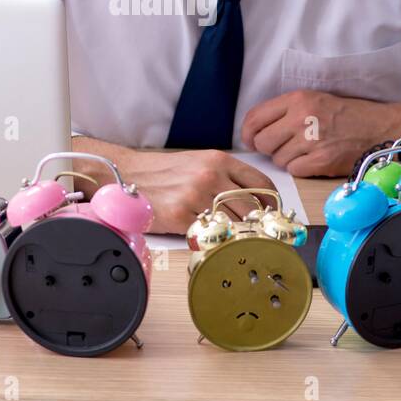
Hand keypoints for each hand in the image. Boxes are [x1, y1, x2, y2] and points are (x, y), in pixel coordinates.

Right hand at [70, 137, 272, 234]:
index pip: (260, 184)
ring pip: (232, 223)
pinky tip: (211, 240)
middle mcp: (211, 176)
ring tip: (234, 239)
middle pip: (250, 208)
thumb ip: (225, 176)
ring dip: (236, 234)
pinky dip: (213, 240)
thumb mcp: (198, 162)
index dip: (271, 204)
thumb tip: (251, 200)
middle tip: (258, 235)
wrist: (127, 174)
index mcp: (219, 160)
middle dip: (256, 224)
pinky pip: (208, 234)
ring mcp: (196, 196)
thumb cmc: (163, 171)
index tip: (273, 215)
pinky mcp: (181, 216)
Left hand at [239, 90, 400, 177]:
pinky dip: (301, 169)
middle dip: (268, 148)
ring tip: (306, 151)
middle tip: (283, 146)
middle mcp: (302, 118)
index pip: (254, 118)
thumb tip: (254, 130)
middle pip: (262, 141)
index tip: (251, 139)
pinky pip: (294, 170)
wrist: (380, 128)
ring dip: (287, 159)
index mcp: (297, 99)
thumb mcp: (314, 100)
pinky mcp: (321, 160)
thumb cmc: (346, 115)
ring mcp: (312, 140)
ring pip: (277, 159)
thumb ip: (285, 111)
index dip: (248, 132)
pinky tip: (314, 160)